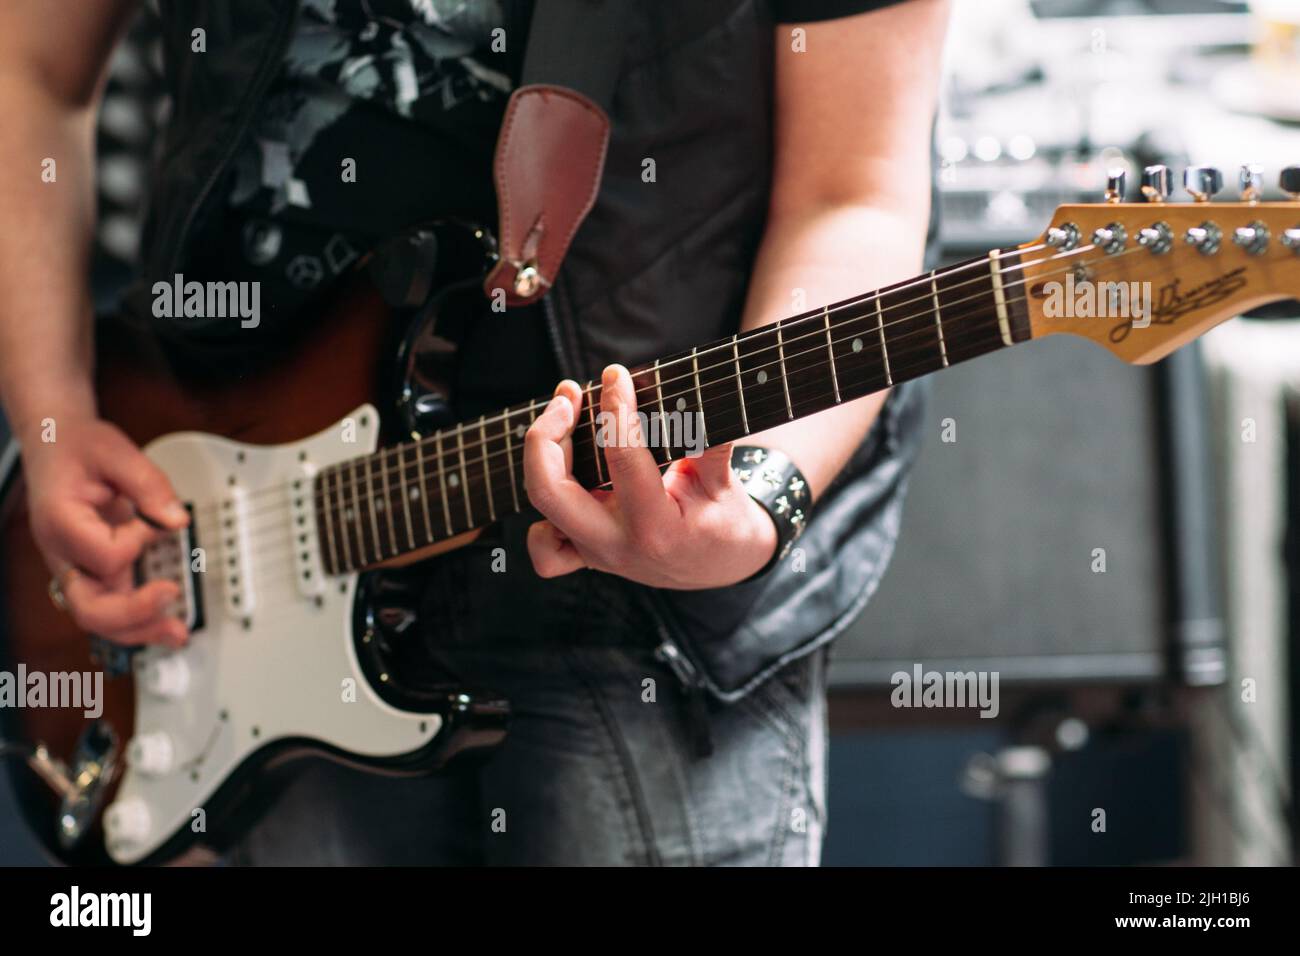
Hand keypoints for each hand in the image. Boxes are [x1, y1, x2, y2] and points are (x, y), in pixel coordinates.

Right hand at [23, 416, 189, 646]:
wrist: (56, 445)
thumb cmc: (78, 448)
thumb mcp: (116, 451)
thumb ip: (148, 483)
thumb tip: (176, 519)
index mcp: (61, 522)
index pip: (106, 556)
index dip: (137, 541)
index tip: (150, 519)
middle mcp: (62, 553)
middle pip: (89, 608)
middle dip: (135, 614)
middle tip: (173, 604)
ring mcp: (75, 566)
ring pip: (98, 618)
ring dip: (139, 630)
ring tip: (177, 634)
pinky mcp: (91, 570)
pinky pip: (108, 606)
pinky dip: (136, 619)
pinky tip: (163, 623)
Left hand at [523, 365, 778, 588]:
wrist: (722, 567)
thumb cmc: (724, 522)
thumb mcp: (724, 484)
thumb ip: (710, 446)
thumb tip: (697, 401)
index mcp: (655, 527)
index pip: (622, 458)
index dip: (615, 409)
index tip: (615, 376)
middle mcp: (615, 544)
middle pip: (550, 489)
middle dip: (548, 433)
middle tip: (569, 395)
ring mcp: (595, 553)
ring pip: (541, 504)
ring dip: (542, 454)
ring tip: (563, 415)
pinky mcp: (586, 556)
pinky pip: (544, 547)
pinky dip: (540, 513)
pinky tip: (561, 478)